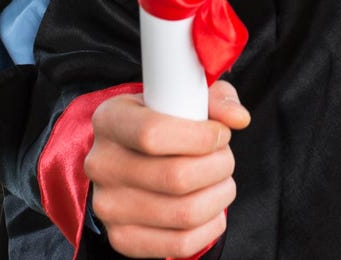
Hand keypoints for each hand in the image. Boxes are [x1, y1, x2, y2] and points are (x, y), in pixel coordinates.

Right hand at [84, 79, 250, 257]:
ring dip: (219, 196)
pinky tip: (212, 207)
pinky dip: (210, 227)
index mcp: (109, 119)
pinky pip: (181, 244)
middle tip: (225, 158)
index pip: (152, 133)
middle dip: (217, 167)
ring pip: (184, 213)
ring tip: (222, 181)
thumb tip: (238, 118)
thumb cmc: (164, 122)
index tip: (221, 134)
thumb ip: (214, 98)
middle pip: (175, 177)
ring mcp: (108, 206)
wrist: (133, 160)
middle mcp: (101, 163)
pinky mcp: (122, 239)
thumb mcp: (183, 96)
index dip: (199, 137)